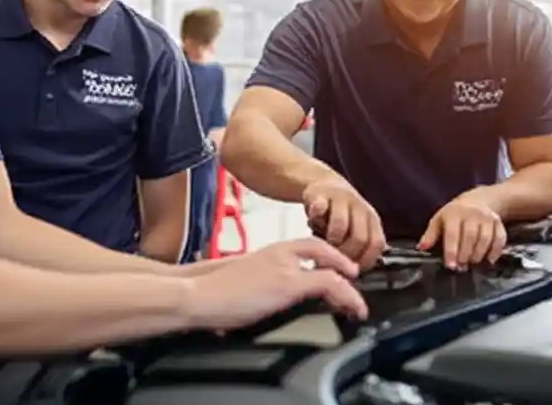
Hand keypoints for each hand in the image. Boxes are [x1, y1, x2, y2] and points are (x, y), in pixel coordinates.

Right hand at [186, 238, 367, 329]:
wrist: (195, 293)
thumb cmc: (206, 292)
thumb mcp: (234, 281)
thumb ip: (249, 283)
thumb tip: (249, 301)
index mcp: (265, 253)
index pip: (303, 246)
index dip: (323, 255)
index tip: (333, 267)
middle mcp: (278, 254)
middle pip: (320, 249)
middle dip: (340, 262)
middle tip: (353, 275)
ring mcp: (285, 267)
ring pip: (330, 269)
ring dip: (347, 286)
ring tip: (356, 302)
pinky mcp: (287, 284)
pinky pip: (328, 284)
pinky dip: (346, 295)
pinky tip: (352, 306)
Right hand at [301, 176, 385, 270]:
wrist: (326, 184)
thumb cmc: (341, 214)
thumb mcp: (356, 230)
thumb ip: (359, 249)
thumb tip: (357, 275)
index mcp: (371, 220)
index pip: (376, 244)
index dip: (365, 260)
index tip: (352, 270)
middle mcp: (360, 208)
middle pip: (360, 238)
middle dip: (346, 255)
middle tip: (335, 261)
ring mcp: (341, 199)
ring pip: (340, 224)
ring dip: (330, 240)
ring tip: (323, 245)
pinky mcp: (321, 194)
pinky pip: (320, 206)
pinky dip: (316, 217)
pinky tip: (312, 224)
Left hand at [418, 190, 505, 268]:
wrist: (478, 199)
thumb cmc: (454, 214)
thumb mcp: (439, 220)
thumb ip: (431, 235)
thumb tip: (421, 248)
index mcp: (454, 213)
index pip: (453, 234)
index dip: (451, 251)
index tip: (450, 266)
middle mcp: (472, 214)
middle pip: (470, 237)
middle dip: (465, 255)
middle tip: (461, 268)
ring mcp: (487, 217)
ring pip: (485, 238)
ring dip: (479, 254)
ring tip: (472, 264)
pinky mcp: (498, 222)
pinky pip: (500, 238)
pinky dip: (495, 251)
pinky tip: (489, 260)